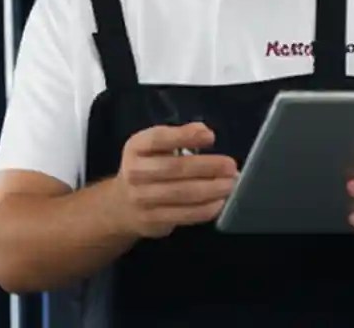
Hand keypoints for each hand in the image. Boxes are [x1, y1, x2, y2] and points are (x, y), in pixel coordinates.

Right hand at [114, 122, 237, 238]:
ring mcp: (142, 199)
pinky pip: (185, 215)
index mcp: (136, 148)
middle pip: (174, 168)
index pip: (159, 139)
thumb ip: (179, 136)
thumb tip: (204, 132)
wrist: (122, 205)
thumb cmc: (148, 168)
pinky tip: (220, 201)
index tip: (210, 137)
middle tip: (231, 166)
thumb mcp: (155, 147)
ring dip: (211, 189)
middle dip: (207, 167)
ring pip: (182, 193)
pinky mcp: (153, 220)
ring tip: (230, 184)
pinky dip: (206, 208)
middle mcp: (135, 172)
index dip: (185, 136)